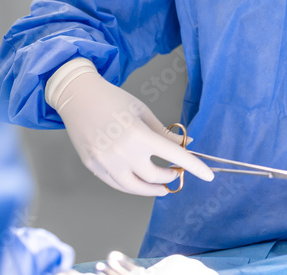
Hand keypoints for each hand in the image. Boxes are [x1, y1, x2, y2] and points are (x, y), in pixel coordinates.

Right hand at [49, 63, 213, 195]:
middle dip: (170, 176)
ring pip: (134, 188)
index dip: (194, 167)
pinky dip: (131, 186)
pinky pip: (116, 184)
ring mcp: (105, 162)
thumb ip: (163, 132)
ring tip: (161, 187)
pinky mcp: (93, 166)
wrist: (78, 97)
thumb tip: (183, 144)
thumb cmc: (113, 100)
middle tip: (176, 173)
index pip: (174, 156)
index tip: (208, 175)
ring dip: (151, 189)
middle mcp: (122, 152)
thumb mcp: (143, 112)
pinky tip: (139, 182)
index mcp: (139, 135)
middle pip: (154, 176)